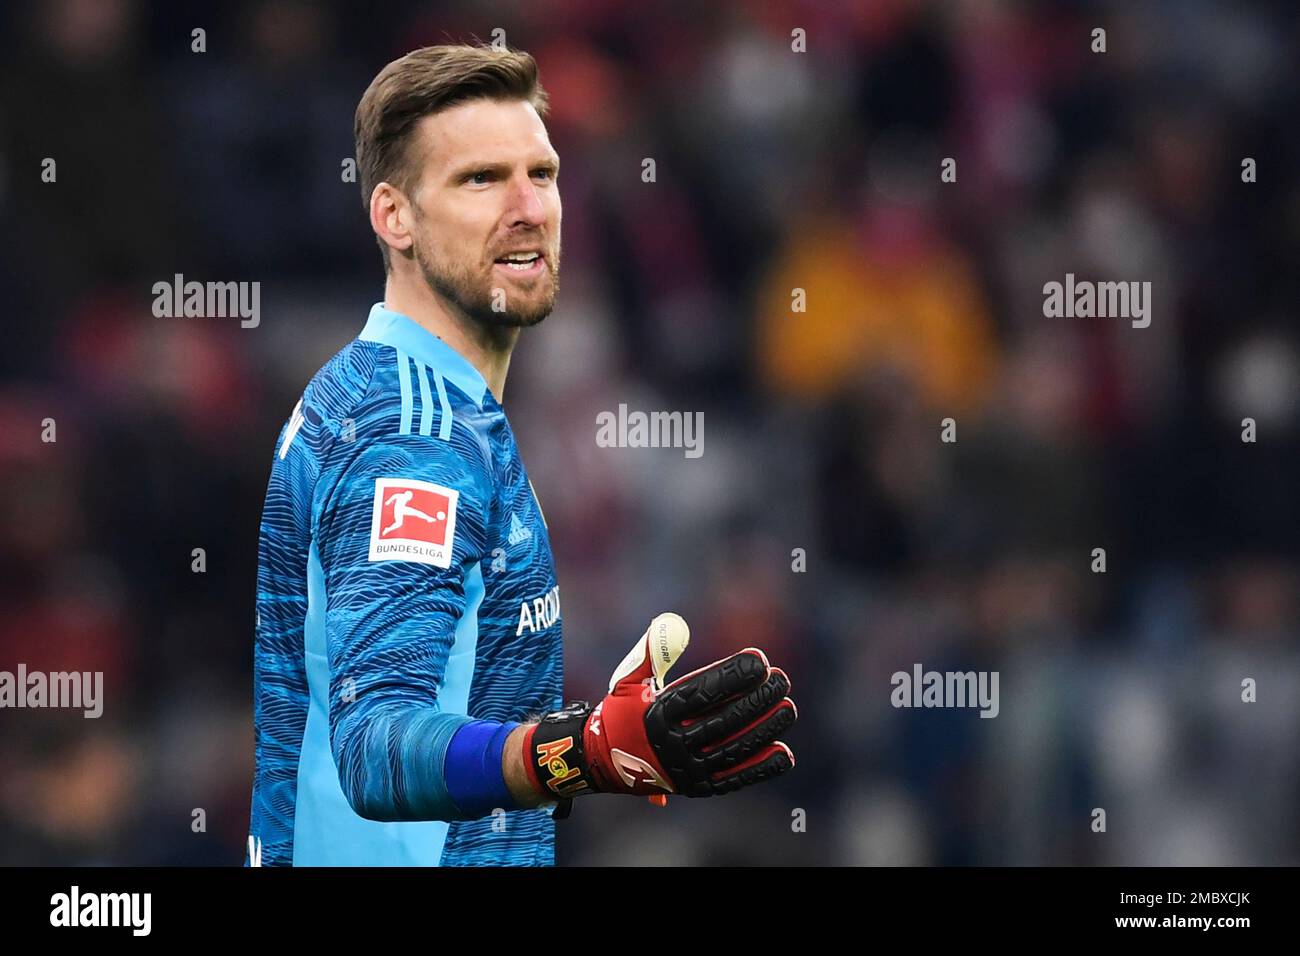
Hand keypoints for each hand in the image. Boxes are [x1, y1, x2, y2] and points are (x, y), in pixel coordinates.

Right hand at [524, 613, 796, 802]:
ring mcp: (685, 770)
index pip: (701, 693)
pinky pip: (734, 778)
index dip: (732, 676)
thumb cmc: (624, 711)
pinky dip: (760, 768)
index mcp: (656, 715)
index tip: (760, 660)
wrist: (605, 761)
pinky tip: (783, 753)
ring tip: (787, 708)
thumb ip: (652, 652)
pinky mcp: (697, 788)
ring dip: (765, 729)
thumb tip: (671, 622)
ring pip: (733, 749)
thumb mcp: (629, 680)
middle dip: (756, 699)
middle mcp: (671, 746)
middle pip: (723, 720)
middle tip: (781, 679)